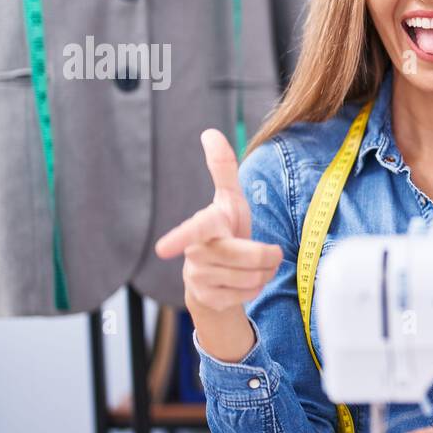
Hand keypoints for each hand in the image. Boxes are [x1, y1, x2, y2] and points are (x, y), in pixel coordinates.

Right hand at [154, 130, 281, 359]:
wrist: (217, 276)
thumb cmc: (226, 231)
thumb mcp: (230, 200)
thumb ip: (222, 168)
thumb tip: (209, 132)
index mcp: (204, 225)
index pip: (195, 228)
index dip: (181, 237)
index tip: (163, 248)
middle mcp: (196, 251)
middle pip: (248, 255)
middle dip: (268, 256)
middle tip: (270, 253)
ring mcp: (198, 277)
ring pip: (251, 277)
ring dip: (264, 273)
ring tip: (254, 267)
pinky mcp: (206, 300)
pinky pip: (246, 295)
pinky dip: (255, 289)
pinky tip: (243, 283)